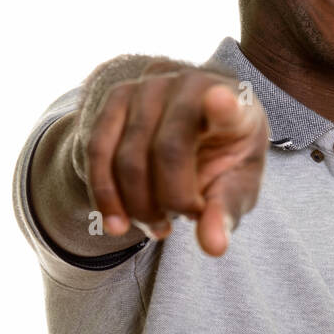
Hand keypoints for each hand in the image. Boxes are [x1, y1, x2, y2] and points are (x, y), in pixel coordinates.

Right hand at [79, 62, 268, 256]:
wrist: (193, 127)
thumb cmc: (223, 158)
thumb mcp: (235, 187)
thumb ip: (225, 213)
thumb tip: (213, 248)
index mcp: (236, 106)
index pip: (230, 105)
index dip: (225, 106)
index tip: (223, 102)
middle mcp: (192, 85)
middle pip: (169, 149)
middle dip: (170, 200)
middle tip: (178, 223)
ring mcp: (150, 85)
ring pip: (127, 155)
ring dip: (137, 204)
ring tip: (157, 227)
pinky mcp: (117, 97)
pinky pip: (97, 150)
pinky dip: (104, 194)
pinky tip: (117, 223)